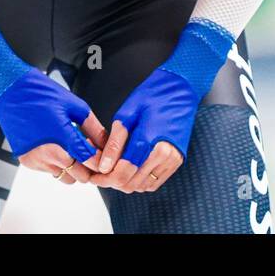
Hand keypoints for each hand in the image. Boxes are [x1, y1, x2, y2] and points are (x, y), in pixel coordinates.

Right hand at [0, 68, 106, 180]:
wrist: (10, 92)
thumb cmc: (42, 94)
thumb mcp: (74, 106)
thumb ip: (93, 128)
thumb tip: (105, 143)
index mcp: (63, 138)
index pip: (90, 162)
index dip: (100, 160)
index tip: (103, 155)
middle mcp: (48, 154)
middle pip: (79, 176)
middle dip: (88, 167)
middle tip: (88, 150)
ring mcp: (36, 160)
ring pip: (65, 176)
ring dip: (72, 167)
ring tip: (71, 147)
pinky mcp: (27, 161)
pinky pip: (50, 170)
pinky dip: (56, 163)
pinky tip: (55, 145)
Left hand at [89, 68, 198, 193]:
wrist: (181, 89)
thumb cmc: (153, 95)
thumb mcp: (127, 112)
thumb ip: (115, 141)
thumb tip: (103, 165)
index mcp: (149, 137)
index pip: (124, 170)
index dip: (105, 177)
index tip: (93, 174)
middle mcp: (164, 153)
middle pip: (132, 182)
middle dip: (112, 181)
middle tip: (100, 171)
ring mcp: (172, 159)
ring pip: (142, 186)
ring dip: (125, 182)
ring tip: (113, 168)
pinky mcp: (177, 161)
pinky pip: (154, 183)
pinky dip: (139, 181)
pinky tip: (130, 168)